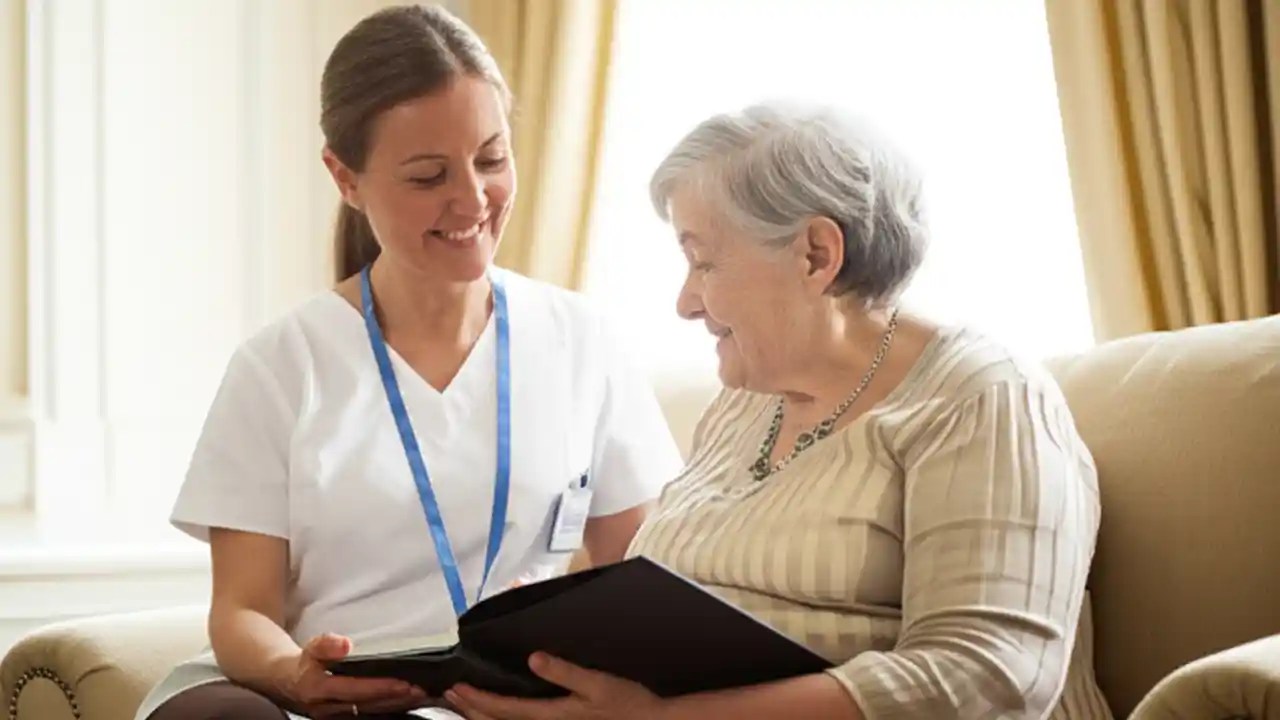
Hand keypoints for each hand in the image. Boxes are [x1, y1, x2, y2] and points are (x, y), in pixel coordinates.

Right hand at [273, 633, 429, 717]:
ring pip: (373, 714)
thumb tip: (344, 644)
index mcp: (318, 691)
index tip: (404, 682)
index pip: (355, 690)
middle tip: (422, 690)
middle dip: (397, 699)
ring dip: (398, 706)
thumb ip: (326, 645)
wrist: (286, 683)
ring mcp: (337, 717)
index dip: (380, 687)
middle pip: (369, 706)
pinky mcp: (345, 719)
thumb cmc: (304, 663)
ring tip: (421, 696)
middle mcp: (329, 709)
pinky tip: (407, 701)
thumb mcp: (310, 648)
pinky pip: (371, 715)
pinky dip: (391, 708)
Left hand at [444, 652, 664, 719]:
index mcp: (552, 714)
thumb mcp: (597, 683)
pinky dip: (505, 716)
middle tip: (449, 695)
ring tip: (466, 702)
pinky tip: (503, 709)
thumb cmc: (627, 702)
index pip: (503, 709)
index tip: (456, 688)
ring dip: (484, 714)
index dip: (477, 700)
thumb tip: (534, 659)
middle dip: (472, 709)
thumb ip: (565, 672)